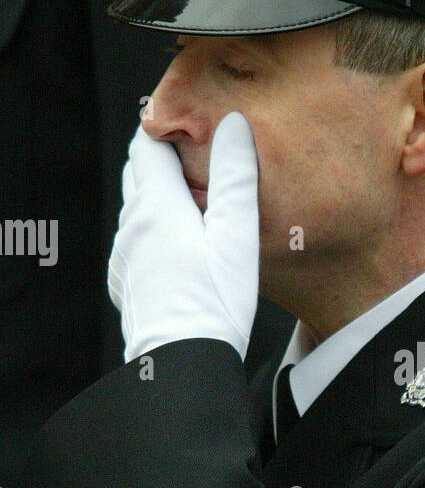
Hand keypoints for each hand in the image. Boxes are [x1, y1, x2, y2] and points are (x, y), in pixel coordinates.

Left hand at [108, 113, 259, 362]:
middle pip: (139, 172)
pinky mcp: (126, 280)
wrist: (182, 362)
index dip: (167, 128)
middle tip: (200, 158)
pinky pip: (137, 242)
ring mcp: (124, 254)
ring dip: (161, 197)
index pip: (147, 143)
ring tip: (197, 203)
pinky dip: (155, 231)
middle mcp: (131, 224)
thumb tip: (234, 125)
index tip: (193, 125)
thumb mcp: (237, 234)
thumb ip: (235, 176)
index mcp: (155, 205)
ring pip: (138, 208)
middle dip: (164, 159)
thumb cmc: (215, 302)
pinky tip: (184, 247)